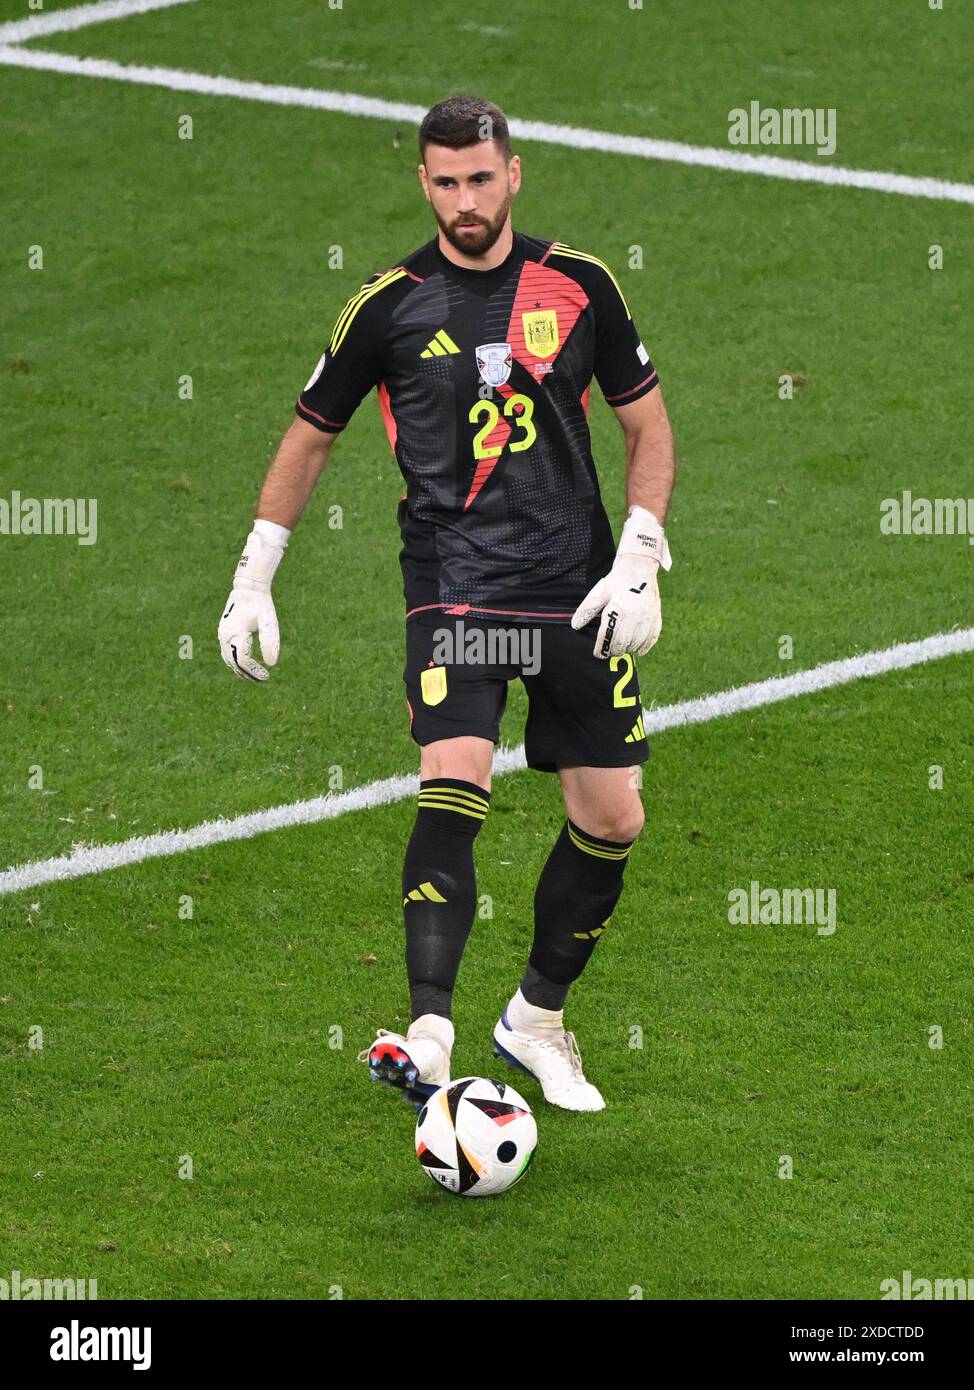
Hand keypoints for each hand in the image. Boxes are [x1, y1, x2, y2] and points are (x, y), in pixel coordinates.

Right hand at [218, 523, 288, 680]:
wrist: (248, 588)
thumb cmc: (261, 604)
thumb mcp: (269, 623)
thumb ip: (270, 642)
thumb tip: (272, 664)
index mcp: (235, 634)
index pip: (242, 661)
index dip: (254, 671)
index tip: (267, 676)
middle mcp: (225, 636)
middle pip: (233, 663)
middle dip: (247, 673)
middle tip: (263, 679)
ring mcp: (222, 634)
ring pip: (228, 659)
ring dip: (240, 669)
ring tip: (255, 675)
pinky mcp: (224, 632)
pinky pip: (227, 652)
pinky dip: (235, 661)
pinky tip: (246, 664)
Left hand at [571, 506, 670, 658]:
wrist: (640, 567)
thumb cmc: (617, 581)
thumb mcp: (600, 592)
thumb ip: (587, 609)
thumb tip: (575, 625)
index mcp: (617, 609)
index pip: (608, 637)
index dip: (602, 649)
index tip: (598, 654)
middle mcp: (634, 616)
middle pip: (622, 644)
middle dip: (613, 651)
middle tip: (608, 651)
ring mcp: (647, 618)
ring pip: (636, 645)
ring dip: (627, 650)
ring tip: (620, 647)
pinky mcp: (656, 618)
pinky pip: (651, 640)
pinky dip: (643, 647)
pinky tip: (636, 646)